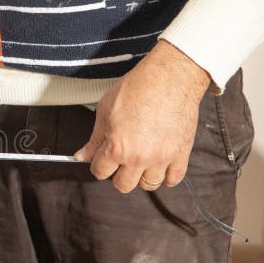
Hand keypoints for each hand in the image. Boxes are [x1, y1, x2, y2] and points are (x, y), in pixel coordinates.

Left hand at [74, 40, 210, 192]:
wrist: (170, 77)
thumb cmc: (137, 88)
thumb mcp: (105, 111)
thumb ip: (94, 139)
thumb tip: (82, 156)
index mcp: (117, 147)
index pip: (100, 172)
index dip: (98, 165)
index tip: (102, 160)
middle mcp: (139, 157)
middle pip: (123, 185)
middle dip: (118, 174)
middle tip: (120, 160)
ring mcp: (162, 158)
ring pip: (148, 185)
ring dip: (141, 176)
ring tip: (140, 161)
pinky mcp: (181, 154)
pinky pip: (173, 180)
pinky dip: (166, 177)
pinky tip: (159, 165)